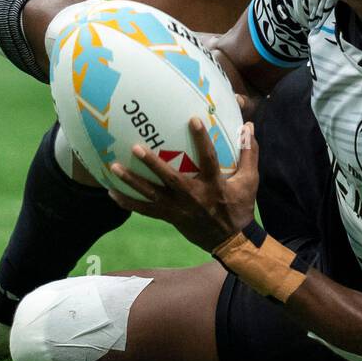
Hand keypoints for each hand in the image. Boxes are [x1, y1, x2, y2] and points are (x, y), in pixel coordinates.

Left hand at [107, 118, 260, 253]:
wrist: (231, 241)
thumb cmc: (240, 207)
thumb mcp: (250, 181)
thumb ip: (249, 153)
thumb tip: (249, 126)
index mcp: (214, 184)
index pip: (208, 159)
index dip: (201, 139)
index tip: (193, 119)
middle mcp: (193, 196)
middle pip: (169, 179)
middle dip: (152, 163)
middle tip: (136, 147)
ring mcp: (178, 208)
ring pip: (151, 194)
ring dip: (132, 181)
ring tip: (115, 167)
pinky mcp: (169, 217)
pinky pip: (144, 209)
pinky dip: (127, 202)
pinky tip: (111, 192)